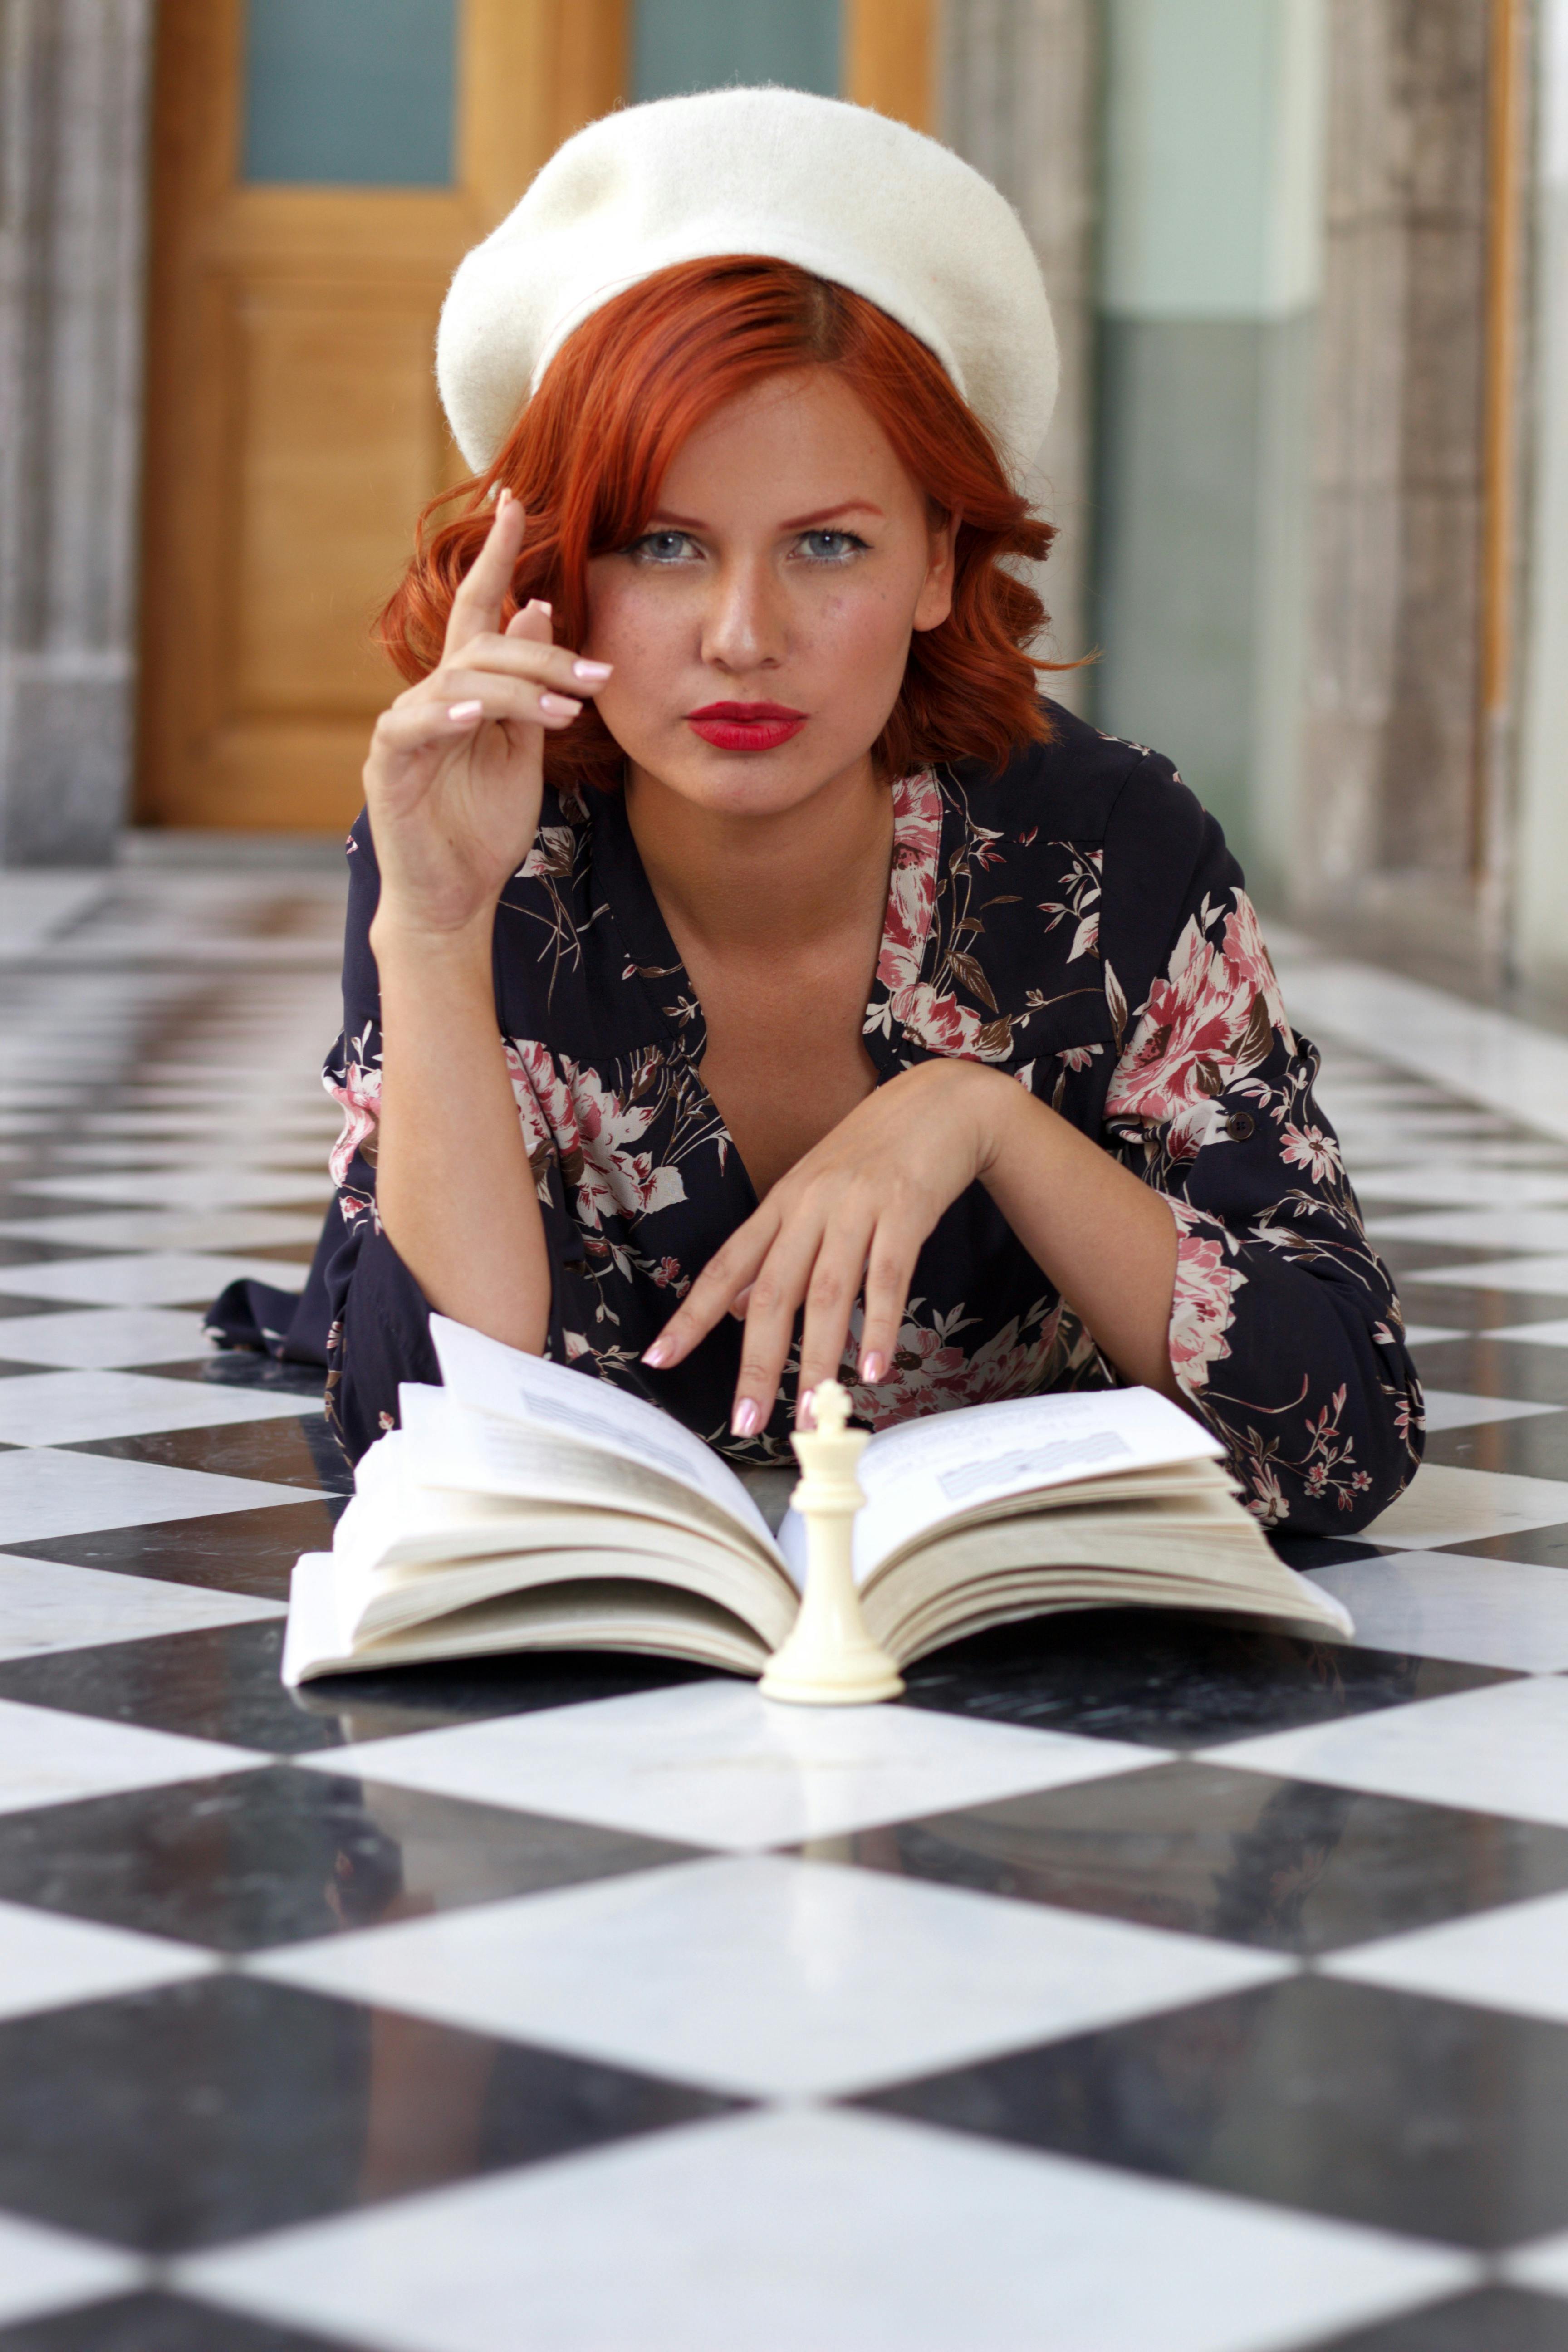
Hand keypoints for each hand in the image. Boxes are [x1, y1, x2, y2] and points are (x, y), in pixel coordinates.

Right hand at [364, 491, 612, 946]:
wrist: (454, 899)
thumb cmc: (485, 828)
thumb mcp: (523, 748)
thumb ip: (531, 685)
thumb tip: (540, 607)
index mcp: (465, 690)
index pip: (479, 607)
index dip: (496, 554)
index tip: (516, 501)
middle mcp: (430, 696)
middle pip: (483, 644)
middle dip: (543, 656)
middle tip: (595, 680)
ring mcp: (404, 727)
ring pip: (462, 679)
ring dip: (518, 690)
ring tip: (564, 714)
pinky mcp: (388, 762)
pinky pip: (417, 722)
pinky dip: (451, 714)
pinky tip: (481, 716)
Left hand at [644, 1060, 1018, 1432]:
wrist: (940, 1102)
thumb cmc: (873, 1156)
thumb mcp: (812, 1195)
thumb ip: (775, 1253)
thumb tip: (731, 1310)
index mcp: (782, 1205)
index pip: (726, 1267)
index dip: (690, 1316)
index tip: (658, 1359)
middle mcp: (810, 1205)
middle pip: (774, 1292)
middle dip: (755, 1362)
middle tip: (744, 1421)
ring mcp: (857, 1206)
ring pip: (829, 1292)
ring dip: (817, 1358)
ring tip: (809, 1412)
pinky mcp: (905, 1208)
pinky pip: (889, 1276)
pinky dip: (879, 1325)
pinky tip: (873, 1368)